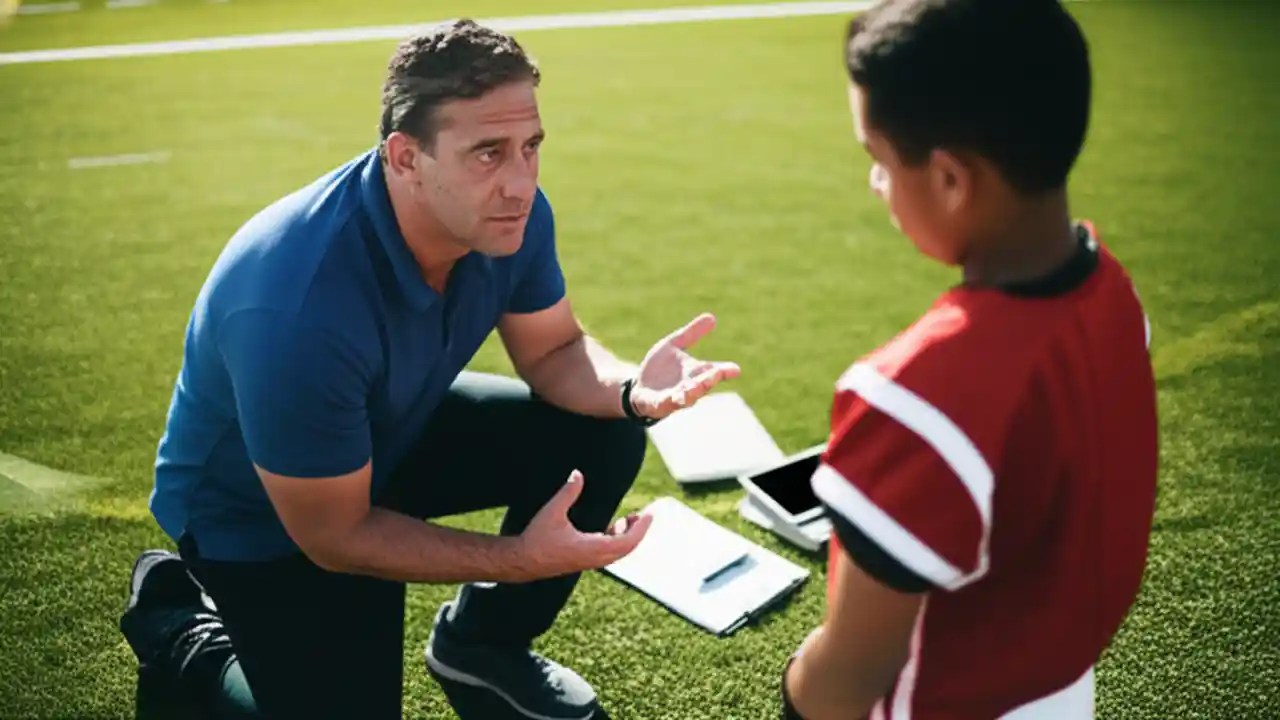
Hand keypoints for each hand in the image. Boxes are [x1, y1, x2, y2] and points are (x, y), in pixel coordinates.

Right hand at [516, 470, 652, 579]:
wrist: (522, 561)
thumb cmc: (537, 538)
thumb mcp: (552, 511)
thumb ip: (568, 492)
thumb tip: (578, 473)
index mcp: (592, 549)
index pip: (627, 542)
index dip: (640, 528)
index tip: (649, 514)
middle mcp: (594, 559)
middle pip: (627, 548)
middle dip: (637, 531)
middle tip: (644, 514)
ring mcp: (590, 562)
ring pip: (617, 552)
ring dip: (626, 536)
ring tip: (627, 519)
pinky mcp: (583, 562)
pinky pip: (608, 553)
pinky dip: (615, 541)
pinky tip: (610, 528)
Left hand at [629, 313, 740, 420]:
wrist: (639, 386)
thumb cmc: (660, 367)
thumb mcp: (673, 345)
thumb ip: (692, 334)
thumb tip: (712, 317)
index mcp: (695, 372)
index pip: (714, 371)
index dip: (725, 371)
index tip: (736, 369)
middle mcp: (689, 386)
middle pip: (703, 384)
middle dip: (710, 379)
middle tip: (718, 373)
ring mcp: (675, 397)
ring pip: (688, 397)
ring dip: (694, 391)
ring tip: (699, 385)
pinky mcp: (659, 404)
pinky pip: (666, 404)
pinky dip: (671, 401)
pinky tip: (675, 398)